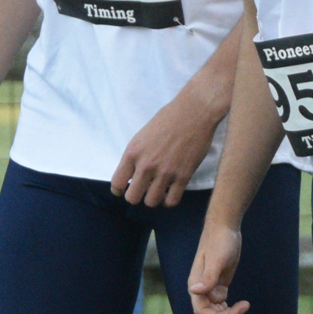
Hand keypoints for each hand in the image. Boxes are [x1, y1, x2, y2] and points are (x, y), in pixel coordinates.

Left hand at [112, 90, 220, 206]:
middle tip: (144, 188)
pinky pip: (172, 201)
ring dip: (154, 198)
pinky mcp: (184, 176)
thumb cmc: (169, 118)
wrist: (195, 111)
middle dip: (137, 195)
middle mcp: (146, 165)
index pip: (117, 183)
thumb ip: (136, 156)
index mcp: (132, 153)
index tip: (126, 188)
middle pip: (132, 197)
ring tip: (159, 190)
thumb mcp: (143, 135)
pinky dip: (169, 200)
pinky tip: (171, 192)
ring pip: (151, 202)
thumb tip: (134, 174)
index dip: (120, 189)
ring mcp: (166, 172)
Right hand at [188, 222, 247, 313]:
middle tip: (244, 307)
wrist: (225, 228)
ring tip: (244, 305)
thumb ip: (208, 276)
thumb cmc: (220, 241)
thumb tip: (194, 291)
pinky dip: (230, 308)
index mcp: (196, 285)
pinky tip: (243, 304)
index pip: (201, 311)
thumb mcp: (217, 259)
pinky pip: (221, 304)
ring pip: (216, 311)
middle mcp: (201, 289)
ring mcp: (210, 287)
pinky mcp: (219, 284)